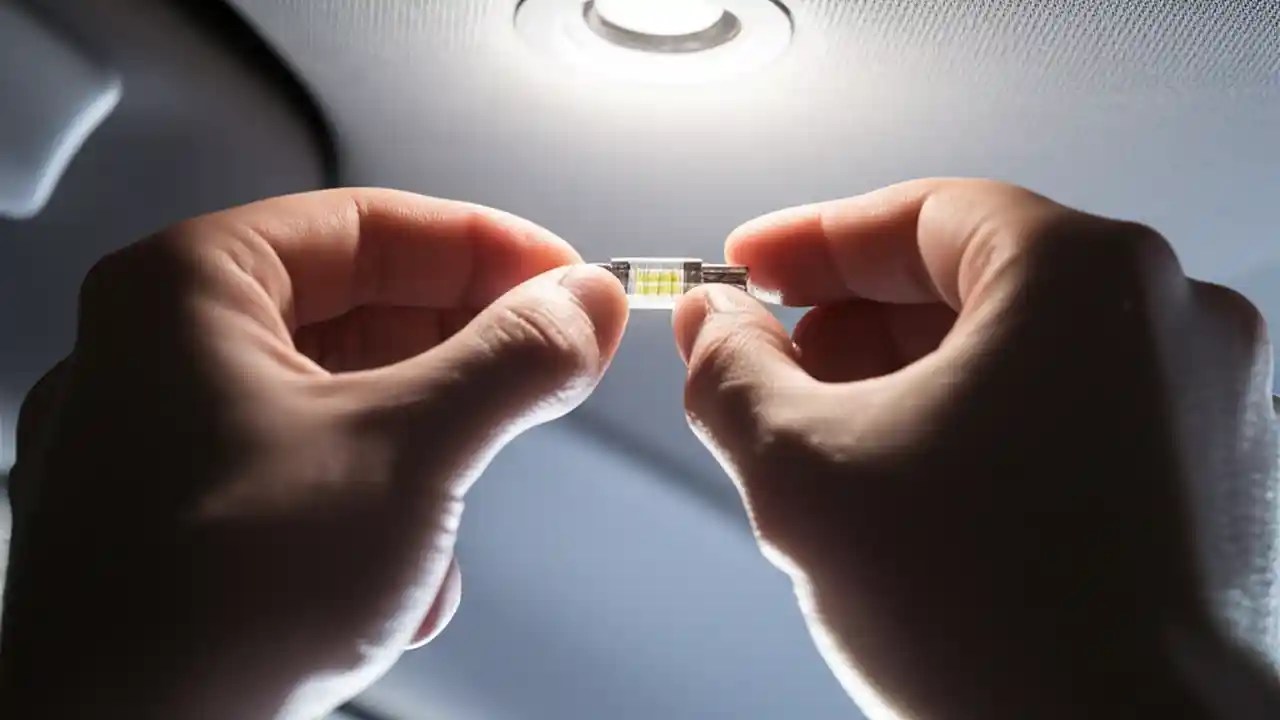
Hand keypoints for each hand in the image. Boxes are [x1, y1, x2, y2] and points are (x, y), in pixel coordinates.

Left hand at [0, 189, 627, 718]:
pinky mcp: (185, 525)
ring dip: (423, 458)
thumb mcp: (408, 452)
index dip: (488, 247)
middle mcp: (157, 359)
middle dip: (461, 364)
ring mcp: (164, 446)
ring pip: (344, 405)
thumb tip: (579, 309)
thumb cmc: (210, 607)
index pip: (371, 224)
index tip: (565, 281)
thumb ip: (511, 361)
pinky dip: (374, 514)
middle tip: (545, 371)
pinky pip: (310, 477)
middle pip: (359, 312)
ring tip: (445, 511)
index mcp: (182, 294)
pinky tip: (396, 577)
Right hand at [674, 179, 1279, 718]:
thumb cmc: (1001, 628)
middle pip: (968, 278)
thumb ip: (732, 372)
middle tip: (768, 362)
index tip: (750, 266)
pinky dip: (977, 425)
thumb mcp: (803, 472)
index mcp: (1086, 278)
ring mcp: (1202, 399)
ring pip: (1016, 349)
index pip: (918, 214)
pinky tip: (912, 487)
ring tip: (829, 442)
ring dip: (906, 380)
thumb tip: (714, 326)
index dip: (809, 242)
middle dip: (848, 323)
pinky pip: (1066, 410)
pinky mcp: (1208, 475)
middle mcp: (1167, 319)